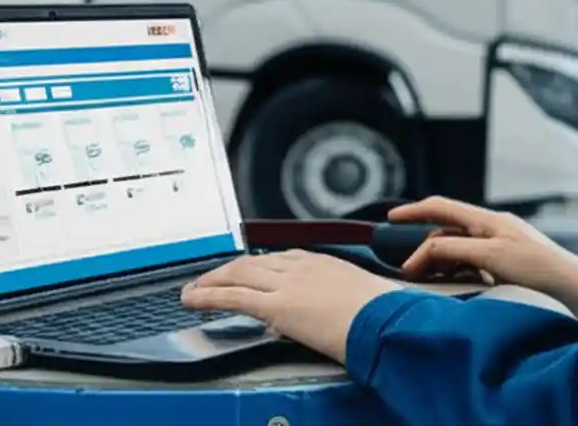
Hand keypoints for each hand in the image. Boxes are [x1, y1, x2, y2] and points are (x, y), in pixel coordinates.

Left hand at [181, 250, 402, 363]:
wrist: (385, 319)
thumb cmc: (383, 313)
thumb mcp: (362, 297)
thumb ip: (340, 300)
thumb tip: (333, 314)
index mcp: (323, 263)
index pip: (281, 258)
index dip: (257, 265)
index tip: (247, 271)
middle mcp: (301, 266)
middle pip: (253, 262)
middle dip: (227, 270)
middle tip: (209, 279)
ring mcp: (287, 284)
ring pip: (238, 275)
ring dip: (211, 282)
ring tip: (193, 291)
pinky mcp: (277, 306)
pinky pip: (233, 297)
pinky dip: (208, 297)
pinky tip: (192, 300)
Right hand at [391, 197, 577, 327]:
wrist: (575, 291)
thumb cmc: (539, 270)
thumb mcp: (490, 257)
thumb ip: (454, 249)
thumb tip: (426, 250)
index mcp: (488, 220)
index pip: (442, 207)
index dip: (414, 211)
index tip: (391, 220)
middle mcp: (493, 230)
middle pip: (447, 233)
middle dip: (425, 249)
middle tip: (409, 271)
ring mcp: (500, 248)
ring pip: (458, 252)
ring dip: (442, 265)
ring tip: (431, 283)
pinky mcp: (506, 267)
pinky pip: (472, 266)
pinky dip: (459, 275)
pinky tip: (459, 288)